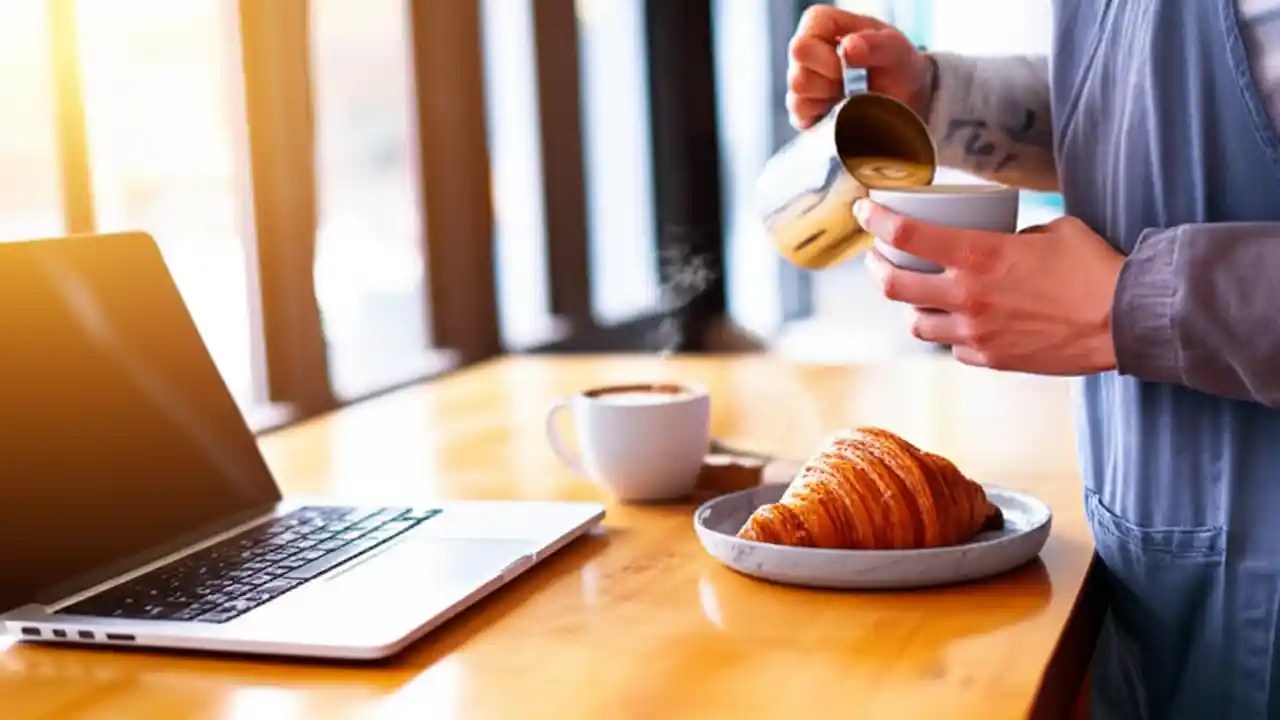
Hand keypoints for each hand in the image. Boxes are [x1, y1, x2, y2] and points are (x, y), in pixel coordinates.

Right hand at [786, 6, 933, 129]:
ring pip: (798, 99)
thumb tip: (847, 47)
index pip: (800, 45)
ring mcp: (801, 81)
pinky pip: (801, 119)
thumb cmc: (897, 65)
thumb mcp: (897, 50)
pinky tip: (840, 108)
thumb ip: (876, 44)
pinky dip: (826, 117)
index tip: (850, 62)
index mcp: (821, 25)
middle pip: (797, 76)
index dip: (826, 60)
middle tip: (851, 80)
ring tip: (848, 93)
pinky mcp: (802, 111)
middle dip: (830, 82)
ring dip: (829, 100)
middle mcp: (805, 52)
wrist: (905, 98)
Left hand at [855, 200, 1124, 374]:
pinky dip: (951, 333)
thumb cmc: (1094, 268)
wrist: (1125, 321)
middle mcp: (966, 296)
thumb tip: (999, 241)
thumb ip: (1011, 236)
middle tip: (877, 258)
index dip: (875, 219)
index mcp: (978, 255)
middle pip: (892, 285)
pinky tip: (961, 322)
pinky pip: (953, 347)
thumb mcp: (1050, 230)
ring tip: (917, 294)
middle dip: (876, 268)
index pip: (904, 235)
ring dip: (911, 306)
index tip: (864, 209)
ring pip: (916, 323)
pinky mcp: (990, 359)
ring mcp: (975, 333)